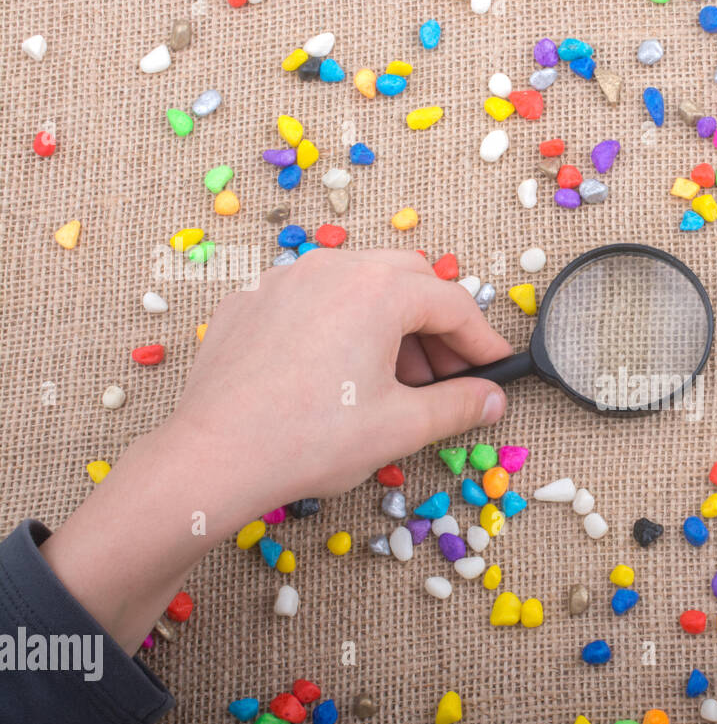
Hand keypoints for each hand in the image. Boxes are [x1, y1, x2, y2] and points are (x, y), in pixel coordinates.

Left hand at [40, 249, 510, 649]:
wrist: (216, 456)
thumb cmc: (308, 439)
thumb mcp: (401, 426)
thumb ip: (458, 405)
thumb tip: (492, 399)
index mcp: (377, 290)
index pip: (452, 303)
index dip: (481, 339)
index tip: (494, 367)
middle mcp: (332, 268)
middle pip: (409, 280)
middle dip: (438, 324)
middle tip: (449, 374)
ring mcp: (286, 279)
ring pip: (360, 283)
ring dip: (392, 322)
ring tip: (397, 378)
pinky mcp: (252, 300)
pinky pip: (315, 298)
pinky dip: (344, 323)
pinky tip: (341, 371)